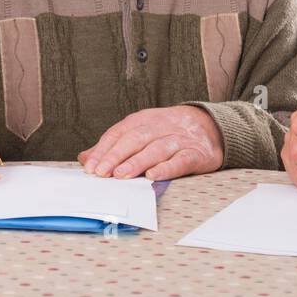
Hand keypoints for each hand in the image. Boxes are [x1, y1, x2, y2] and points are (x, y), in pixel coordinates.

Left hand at [77, 106, 222, 180]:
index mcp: (143, 120)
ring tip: (121, 175)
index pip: (119, 133)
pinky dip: (167, 168)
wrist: (210, 126)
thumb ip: (113, 146)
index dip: (104, 150)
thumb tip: (85, 158)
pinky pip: (180, 160)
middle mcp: (160, 127)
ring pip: (155, 149)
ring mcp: (179, 139)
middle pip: (135, 139)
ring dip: (137, 162)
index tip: (90, 167)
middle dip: (116, 156)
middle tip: (101, 173)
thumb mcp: (140, 132)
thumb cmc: (168, 132)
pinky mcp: (196, 153)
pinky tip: (154, 176)